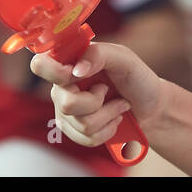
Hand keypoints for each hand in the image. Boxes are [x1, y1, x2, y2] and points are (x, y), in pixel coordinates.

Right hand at [30, 42, 165, 148]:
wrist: (151, 106)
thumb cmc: (137, 78)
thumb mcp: (124, 58)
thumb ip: (98, 54)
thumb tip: (76, 70)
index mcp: (71, 61)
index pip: (40, 64)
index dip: (53, 72)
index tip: (74, 76)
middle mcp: (63, 85)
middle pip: (66, 103)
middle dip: (97, 102)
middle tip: (108, 91)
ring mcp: (66, 109)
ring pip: (79, 123)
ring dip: (107, 115)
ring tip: (117, 105)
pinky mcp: (74, 129)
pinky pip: (85, 137)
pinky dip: (107, 130)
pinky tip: (114, 119)